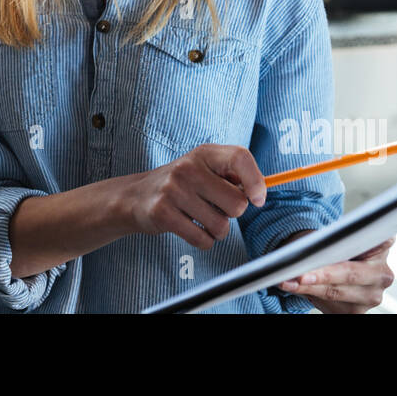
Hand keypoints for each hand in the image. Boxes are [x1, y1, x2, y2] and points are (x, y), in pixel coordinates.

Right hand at [125, 144, 264, 248]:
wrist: (136, 196)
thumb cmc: (182, 184)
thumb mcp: (205, 168)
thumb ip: (233, 176)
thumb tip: (260, 192)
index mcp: (204, 153)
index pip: (240, 157)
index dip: (256, 181)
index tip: (258, 199)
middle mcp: (188, 168)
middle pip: (237, 204)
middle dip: (232, 214)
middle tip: (217, 208)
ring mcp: (173, 191)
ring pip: (221, 226)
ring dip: (217, 230)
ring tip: (202, 219)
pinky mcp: (163, 213)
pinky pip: (202, 240)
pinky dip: (204, 241)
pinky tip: (192, 229)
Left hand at [277, 234, 395, 313]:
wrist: (333, 263)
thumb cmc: (334, 246)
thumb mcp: (338, 235)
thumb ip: (336, 237)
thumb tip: (316, 245)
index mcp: (381, 249)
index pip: (366, 246)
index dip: (353, 246)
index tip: (329, 250)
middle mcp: (382, 276)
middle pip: (350, 275)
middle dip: (323, 275)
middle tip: (301, 274)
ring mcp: (372, 297)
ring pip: (336, 293)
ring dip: (308, 287)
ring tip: (288, 280)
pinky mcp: (357, 312)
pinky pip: (330, 305)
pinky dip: (309, 295)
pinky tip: (294, 288)